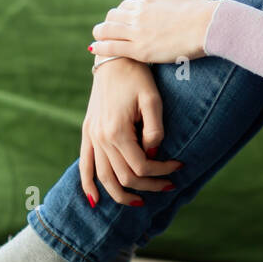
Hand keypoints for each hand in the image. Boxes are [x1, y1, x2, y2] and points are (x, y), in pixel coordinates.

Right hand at [80, 56, 184, 205]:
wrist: (114, 60)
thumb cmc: (138, 78)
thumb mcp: (153, 100)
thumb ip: (154, 131)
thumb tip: (151, 155)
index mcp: (117, 131)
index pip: (140, 166)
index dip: (161, 172)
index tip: (178, 167)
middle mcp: (100, 138)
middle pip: (124, 176)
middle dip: (148, 186)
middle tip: (169, 185)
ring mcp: (91, 136)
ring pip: (104, 178)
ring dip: (121, 194)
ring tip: (139, 202)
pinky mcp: (87, 132)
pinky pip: (84, 165)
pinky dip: (88, 185)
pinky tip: (95, 200)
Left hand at [89, 0, 220, 63]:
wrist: (209, 24)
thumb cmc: (201, 9)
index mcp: (149, 1)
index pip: (126, 6)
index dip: (121, 14)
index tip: (120, 20)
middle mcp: (139, 14)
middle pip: (113, 16)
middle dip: (108, 23)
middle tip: (106, 31)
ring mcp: (138, 32)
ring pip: (107, 31)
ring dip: (100, 34)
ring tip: (96, 40)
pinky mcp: (141, 49)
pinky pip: (112, 48)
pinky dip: (100, 47)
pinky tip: (93, 49)